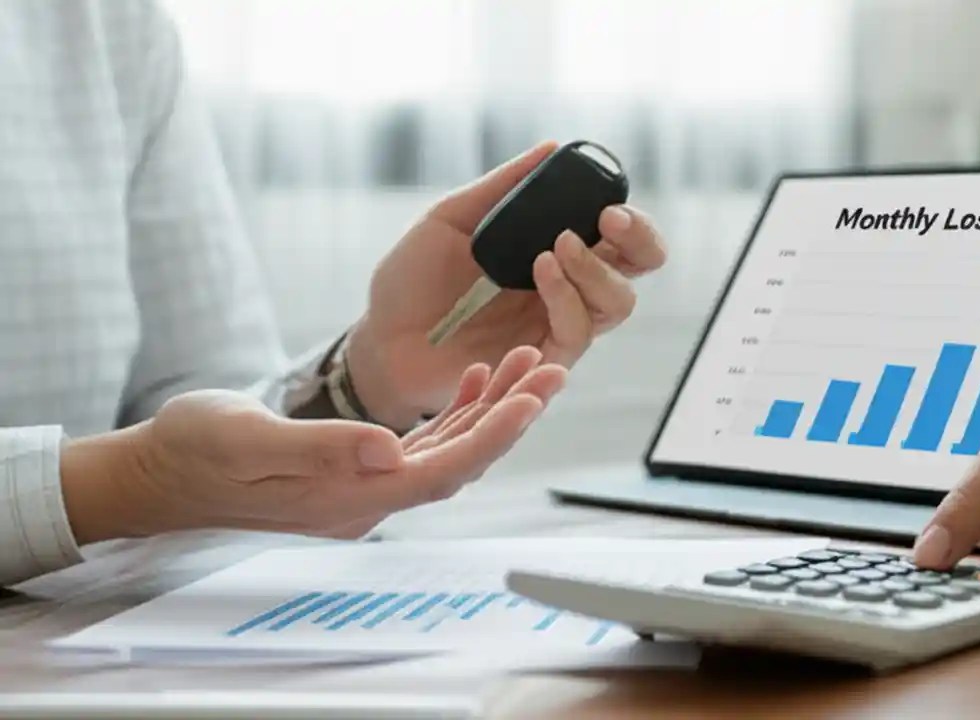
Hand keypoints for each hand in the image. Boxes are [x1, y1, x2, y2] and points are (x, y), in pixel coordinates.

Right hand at [61, 347, 565, 543]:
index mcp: (348, 496)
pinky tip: (473, 379)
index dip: (492, 436)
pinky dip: (453, 410)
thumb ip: (317, 447)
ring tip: (529, 364)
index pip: (442, 469)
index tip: (533, 399)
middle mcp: (366, 497)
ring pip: (447, 448)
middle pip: (459, 459)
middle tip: (554, 371)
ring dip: (490, 408)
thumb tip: (387, 447)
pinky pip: (422, 443)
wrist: (159, 472)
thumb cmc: (194, 452)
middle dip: (510, 417)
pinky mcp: (355, 467)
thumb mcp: (246, 441)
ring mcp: (363, 484)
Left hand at [345, 142, 667, 428]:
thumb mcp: (451, 218)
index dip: (634, 222)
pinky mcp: (540, 360)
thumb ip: (502, 188)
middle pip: (638, 271)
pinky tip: (540, 274)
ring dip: (594, 270)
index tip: (612, 203)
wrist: (380, 337)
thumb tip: (552, 148)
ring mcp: (556, 326)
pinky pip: (576, 336)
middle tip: (609, 220)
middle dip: (640, 242)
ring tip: (553, 249)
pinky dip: (566, 301)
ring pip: (616, 304)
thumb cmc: (413, 281)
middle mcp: (567, 290)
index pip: (621, 239)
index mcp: (555, 253)